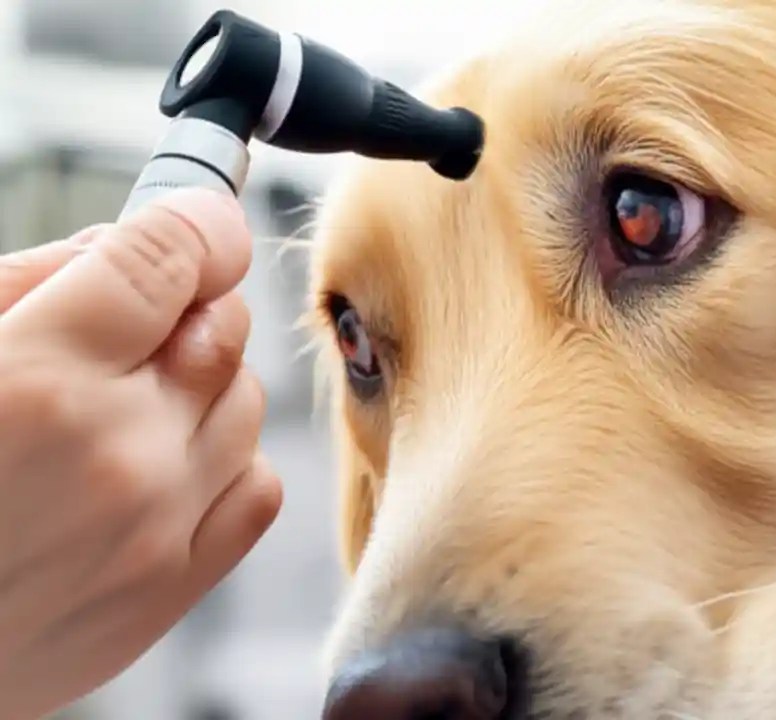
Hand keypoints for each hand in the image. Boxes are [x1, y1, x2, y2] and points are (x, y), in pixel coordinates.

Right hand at [0, 189, 282, 719]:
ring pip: (247, 403)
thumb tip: (122, 244)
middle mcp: (118, 456)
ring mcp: (157, 530)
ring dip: (204, 383)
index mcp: (40, 384)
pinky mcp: (170, 591)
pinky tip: (164, 459)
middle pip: (224, 328)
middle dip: (191, 305)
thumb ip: (26, 284)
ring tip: (129, 401)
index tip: (196, 222)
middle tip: (138, 320)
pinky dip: (226, 458)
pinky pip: (256, 487)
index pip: (174, 259)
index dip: (195, 225)